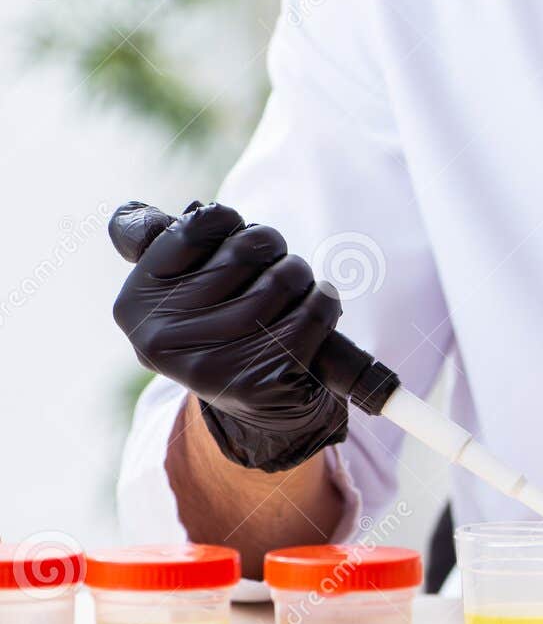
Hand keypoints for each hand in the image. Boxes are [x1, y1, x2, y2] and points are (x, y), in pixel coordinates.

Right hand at [109, 201, 347, 471]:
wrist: (263, 410)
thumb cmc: (227, 330)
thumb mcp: (184, 291)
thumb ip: (172, 248)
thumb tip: (151, 213)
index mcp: (136, 303)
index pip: (195, 227)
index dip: (230, 221)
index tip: (237, 235)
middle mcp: (162, 338)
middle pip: (246, 250)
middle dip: (273, 247)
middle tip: (275, 262)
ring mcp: (211, 365)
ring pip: (283, 279)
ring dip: (302, 276)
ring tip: (295, 289)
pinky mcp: (261, 383)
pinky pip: (313, 313)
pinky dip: (325, 302)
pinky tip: (317, 308)